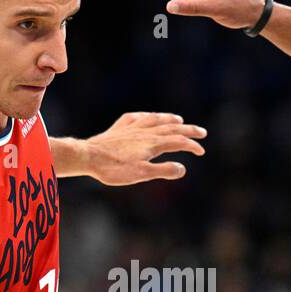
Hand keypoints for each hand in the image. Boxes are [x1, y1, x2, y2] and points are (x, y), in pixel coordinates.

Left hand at [85, 112, 205, 183]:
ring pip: (155, 120)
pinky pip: (136, 118)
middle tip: (202, 132)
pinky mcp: (119, 128)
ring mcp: (132, 128)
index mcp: (153, 143)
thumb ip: (163, 170)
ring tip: (178, 119)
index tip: (201, 151)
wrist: (88, 156)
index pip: (179, 141)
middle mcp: (145, 132)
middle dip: (188, 130)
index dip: (192, 146)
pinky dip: (146, 116)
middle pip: (171, 128)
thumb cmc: (114, 169)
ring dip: (169, 119)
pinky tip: (146, 117)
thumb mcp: (141, 174)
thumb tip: (183, 169)